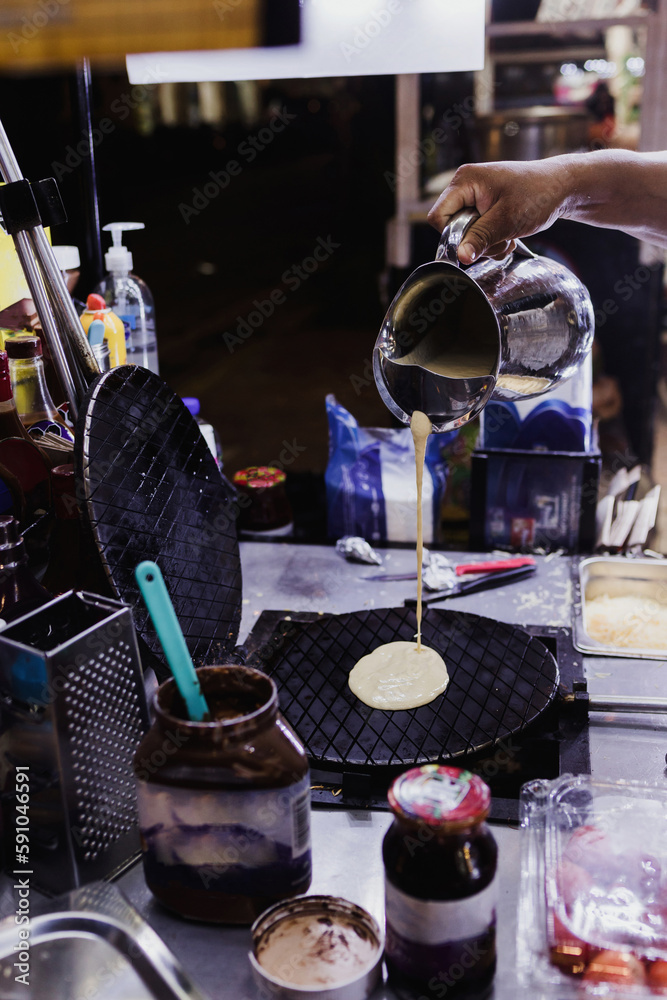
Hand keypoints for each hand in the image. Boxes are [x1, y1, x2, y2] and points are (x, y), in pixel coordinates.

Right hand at [427, 159, 571, 263]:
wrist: (562, 187)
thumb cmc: (538, 194)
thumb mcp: (507, 220)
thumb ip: (480, 238)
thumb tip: (461, 257)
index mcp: (465, 181)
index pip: (439, 217)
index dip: (453, 236)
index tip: (475, 244)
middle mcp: (465, 186)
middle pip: (452, 227)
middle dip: (475, 241)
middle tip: (499, 239)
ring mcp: (474, 196)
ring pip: (466, 232)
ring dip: (486, 243)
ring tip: (507, 235)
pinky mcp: (483, 206)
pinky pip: (477, 230)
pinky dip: (491, 239)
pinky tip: (507, 234)